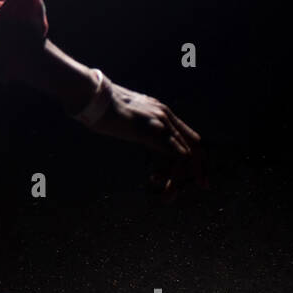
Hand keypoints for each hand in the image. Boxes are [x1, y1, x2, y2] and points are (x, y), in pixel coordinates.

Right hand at [86, 81, 206, 200]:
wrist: (91, 96)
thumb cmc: (97, 107)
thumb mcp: (119, 117)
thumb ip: (128, 124)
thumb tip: (119, 129)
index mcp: (158, 111)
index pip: (186, 134)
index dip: (193, 155)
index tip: (195, 173)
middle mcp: (165, 115)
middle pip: (195, 143)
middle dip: (199, 168)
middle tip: (201, 186)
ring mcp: (162, 122)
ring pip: (187, 154)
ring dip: (182, 178)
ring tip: (168, 196)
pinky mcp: (155, 131)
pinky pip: (177, 157)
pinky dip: (174, 175)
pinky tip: (159, 186)